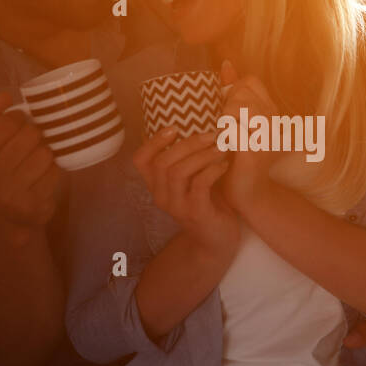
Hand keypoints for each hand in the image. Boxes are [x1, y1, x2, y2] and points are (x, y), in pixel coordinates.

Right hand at [0, 92, 59, 228]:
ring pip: (45, 153)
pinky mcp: (32, 205)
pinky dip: (54, 170)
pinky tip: (44, 176)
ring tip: (38, 160)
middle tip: (33, 142)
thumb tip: (5, 95)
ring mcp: (10, 192)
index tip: (22, 123)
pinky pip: (55, 172)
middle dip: (36, 135)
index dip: (21, 118)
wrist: (8, 216)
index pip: (7, 122)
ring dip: (46, 153)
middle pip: (30, 135)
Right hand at [133, 126, 238, 258]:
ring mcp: (177, 207)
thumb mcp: (191, 179)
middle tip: (213, 134)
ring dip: (202, 155)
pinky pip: (199, 185)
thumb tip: (198, 125)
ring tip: (222, 147)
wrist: (217, 241)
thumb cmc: (206, 202)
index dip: (153, 141)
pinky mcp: (196, 214)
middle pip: (163, 162)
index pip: (141, 160)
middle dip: (188, 143)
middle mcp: (161, 196)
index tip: (175, 127)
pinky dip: (212, 170)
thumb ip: (187, 159)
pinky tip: (225, 164)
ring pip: (178, 172)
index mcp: (156, 186)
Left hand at [217, 59, 280, 210]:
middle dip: (226, 106)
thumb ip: (234, 92)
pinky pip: (232, 129)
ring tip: (223, 136)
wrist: (249, 195)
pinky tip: (221, 147)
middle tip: (223, 127)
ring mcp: (265, 136)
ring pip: (237, 107)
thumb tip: (226, 64)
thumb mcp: (238, 121)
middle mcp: (273, 121)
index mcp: (271, 111)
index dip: (234, 91)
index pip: (250, 81)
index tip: (228, 111)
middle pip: (242, 93)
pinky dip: (221, 135)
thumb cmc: (239, 158)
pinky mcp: (253, 152)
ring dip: (223, 120)